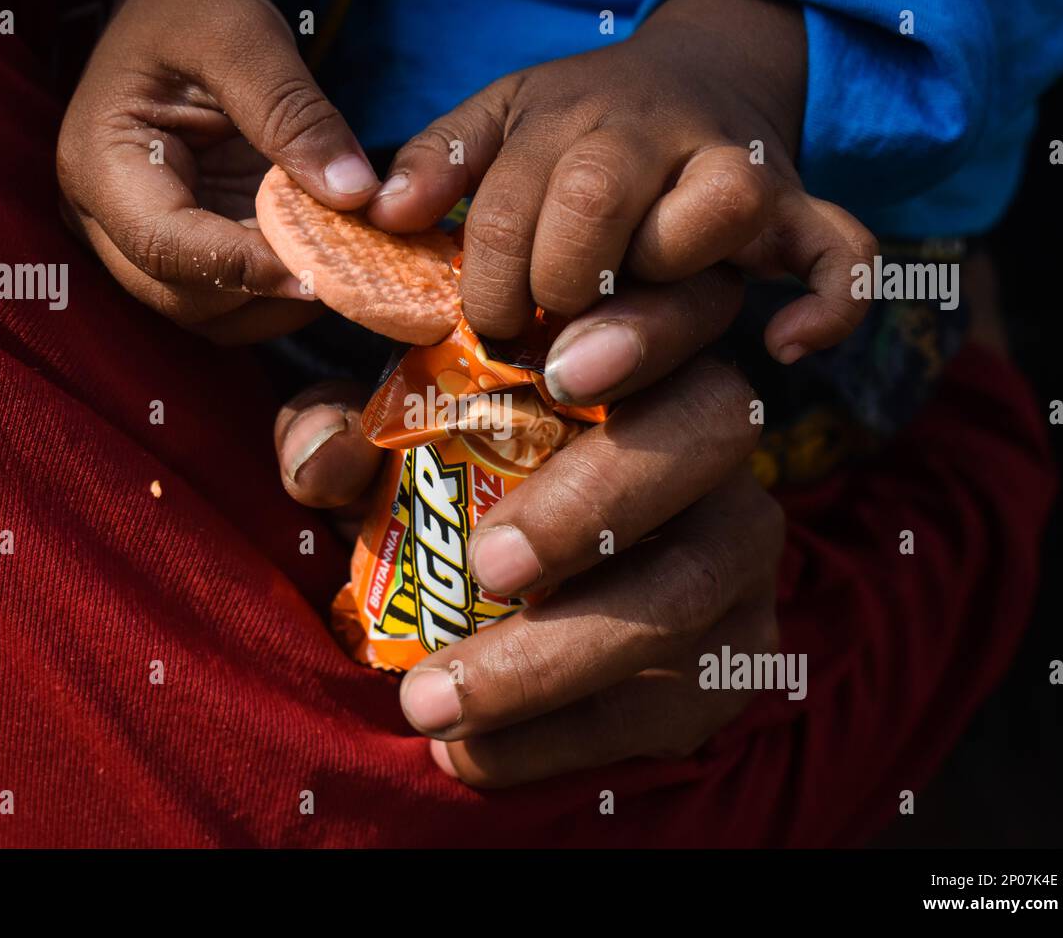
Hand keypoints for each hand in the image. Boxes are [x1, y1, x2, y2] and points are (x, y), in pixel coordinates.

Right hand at [57, 0, 379, 342]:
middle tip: (350, 270)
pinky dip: (281, 293)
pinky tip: (327, 260)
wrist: (176, 9)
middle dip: (269, 293)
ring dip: (281, 304)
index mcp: (101, 163)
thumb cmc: (192, 7)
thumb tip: (353, 196)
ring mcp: (143, 242)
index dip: (247, 269)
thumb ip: (294, 114)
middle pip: (184, 298)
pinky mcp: (186, 250)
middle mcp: (106, 220)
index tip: (323, 270)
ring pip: (211, 315)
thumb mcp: (243, 37)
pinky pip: (232, 298)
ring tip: (344, 265)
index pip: (166, 247)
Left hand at [275, 271, 786, 784]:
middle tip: (487, 564)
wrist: (528, 630)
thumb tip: (324, 460)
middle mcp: (710, 441)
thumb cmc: (460, 502)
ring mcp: (738, 549)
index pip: (679, 305)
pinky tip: (469, 758)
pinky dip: (558, 740)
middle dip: (597, 496)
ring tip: (433, 703)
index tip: (555, 369)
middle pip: (709, 430)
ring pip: (689, 587)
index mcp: (636, 360)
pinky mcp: (737, 659)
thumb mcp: (393, 456)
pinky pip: (667, 702)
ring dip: (554, 654)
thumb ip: (350, 436)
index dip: (643, 324)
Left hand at [366, 0, 875, 363]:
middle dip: (556, 284)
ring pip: (717, 208)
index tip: (488, 327)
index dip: (490, 280)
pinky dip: (828, 302)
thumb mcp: (502, 119)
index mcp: (572, 123)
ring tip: (621, 330)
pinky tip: (786, 349)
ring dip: (661, 287)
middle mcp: (657, 139)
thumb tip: (383, 209)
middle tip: (543, 339)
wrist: (696, 74)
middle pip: (594, 200)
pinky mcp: (801, 212)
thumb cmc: (581, 122)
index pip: (510, 203)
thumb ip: (443, 159)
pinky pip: (843, 251)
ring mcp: (738, 171)